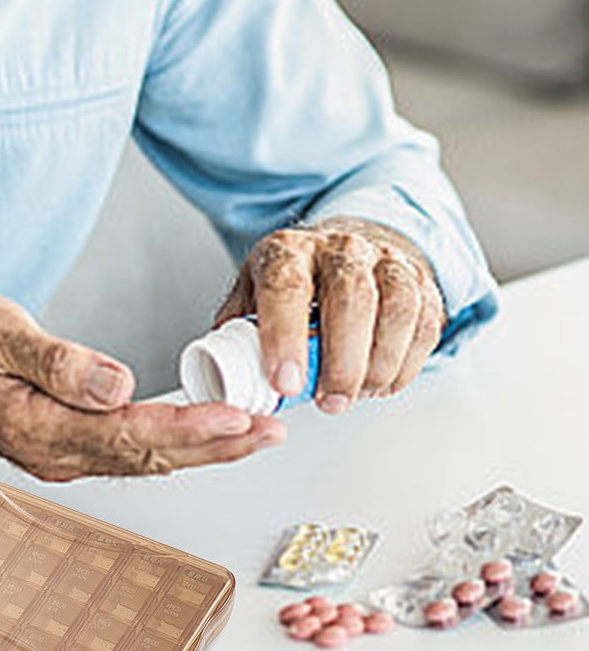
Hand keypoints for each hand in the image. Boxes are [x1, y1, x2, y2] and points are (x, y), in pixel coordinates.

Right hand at [0, 287, 283, 479]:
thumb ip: (55, 359)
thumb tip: (118, 384)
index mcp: (39, 427)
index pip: (131, 435)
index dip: (192, 430)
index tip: (241, 420)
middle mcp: (55, 452)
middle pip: (149, 456)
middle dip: (216, 446)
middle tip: (272, 432)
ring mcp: (59, 453)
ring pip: (142, 456)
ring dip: (201, 447)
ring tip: (254, 433)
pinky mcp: (62, 442)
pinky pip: (127, 448)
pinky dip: (171, 440)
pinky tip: (200, 431)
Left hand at [216, 217, 445, 413]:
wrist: (343, 250)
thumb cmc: (294, 280)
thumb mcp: (254, 294)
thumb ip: (239, 331)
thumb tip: (225, 376)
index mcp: (288, 250)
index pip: (286, 285)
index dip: (285, 336)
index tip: (286, 381)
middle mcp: (339, 248)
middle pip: (351, 298)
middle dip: (342, 361)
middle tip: (330, 402)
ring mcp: (385, 262)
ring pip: (396, 309)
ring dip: (378, 365)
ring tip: (356, 394)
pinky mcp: (420, 283)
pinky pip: (425, 324)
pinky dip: (406, 364)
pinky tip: (383, 381)